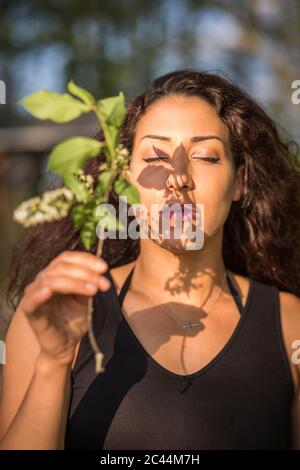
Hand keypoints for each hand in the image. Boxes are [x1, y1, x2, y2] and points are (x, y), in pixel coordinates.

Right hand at [18, 250, 110, 366]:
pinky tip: (50, 291)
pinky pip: (32, 299)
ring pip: (51, 280)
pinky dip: (40, 293)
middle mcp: (42, 280)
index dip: (85, 259)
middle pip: (60, 266)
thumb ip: (89, 283)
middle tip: (103, 283)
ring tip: (93, 290)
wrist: (65, 345)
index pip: (66, 258)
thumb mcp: (85, 298)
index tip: (104, 268)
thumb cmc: (73, 320)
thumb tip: (101, 272)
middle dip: (85, 272)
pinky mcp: (30, 311)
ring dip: (75, 282)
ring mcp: (34, 294)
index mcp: (55, 274)